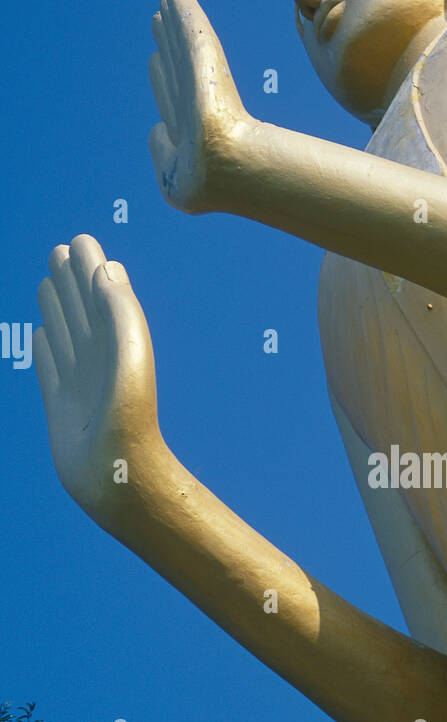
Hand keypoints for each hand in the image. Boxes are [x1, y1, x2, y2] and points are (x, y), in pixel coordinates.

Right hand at [34, 236, 164, 532]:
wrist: (118, 480)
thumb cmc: (129, 420)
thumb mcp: (130, 354)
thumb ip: (121, 310)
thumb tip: (107, 268)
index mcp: (116, 342)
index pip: (100, 292)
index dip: (89, 266)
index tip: (80, 241)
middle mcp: (98, 359)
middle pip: (80, 307)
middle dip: (70, 278)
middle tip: (60, 251)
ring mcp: (80, 383)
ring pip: (63, 333)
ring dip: (56, 308)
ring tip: (48, 284)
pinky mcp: (61, 408)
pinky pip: (49, 369)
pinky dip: (44, 350)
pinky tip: (41, 337)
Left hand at [149, 0, 247, 213]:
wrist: (221, 169)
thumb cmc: (202, 184)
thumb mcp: (173, 179)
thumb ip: (162, 152)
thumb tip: (155, 129)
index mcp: (193, 132)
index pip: (174, 96)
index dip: (163, 77)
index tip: (155, 58)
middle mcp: (197, 99)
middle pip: (177, 63)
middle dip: (168, 41)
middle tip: (157, 16)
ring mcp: (202, 77)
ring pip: (183, 41)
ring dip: (175, 18)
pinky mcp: (206, 57)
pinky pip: (191, 26)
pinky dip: (183, 8)